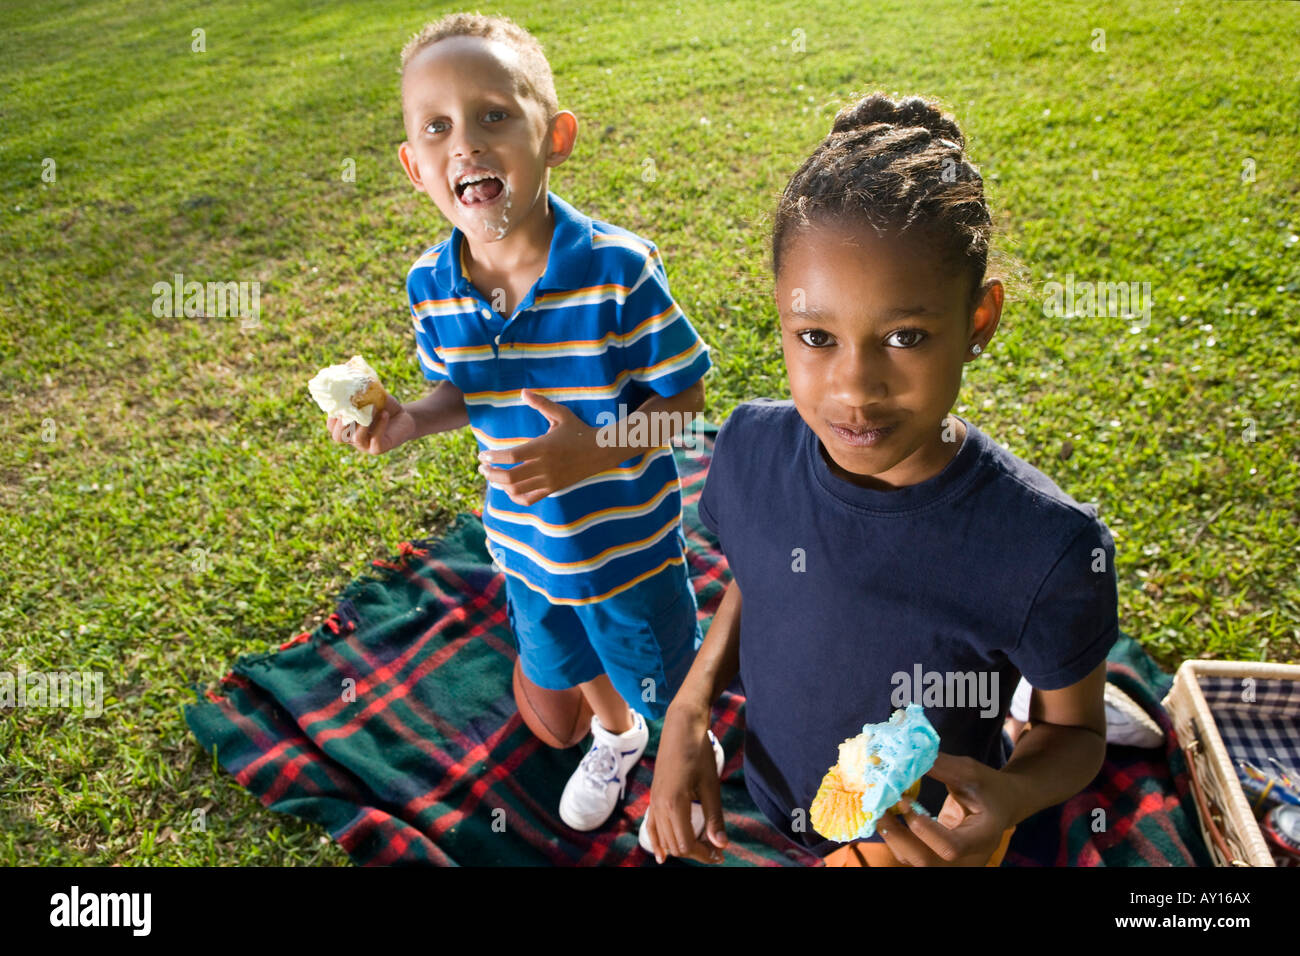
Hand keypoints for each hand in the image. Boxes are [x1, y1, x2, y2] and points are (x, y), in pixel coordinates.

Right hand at [326, 392, 414, 455]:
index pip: (331, 426)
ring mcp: (365, 445)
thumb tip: (350, 368)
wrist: (405, 417)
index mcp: (347, 426)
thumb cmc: (384, 406)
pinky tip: (385, 414)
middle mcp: (353, 438)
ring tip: (371, 408)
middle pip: (337, 436)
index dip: (332, 416)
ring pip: (356, 438)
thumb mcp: (371, 395)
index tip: (339, 402)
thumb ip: (359, 388)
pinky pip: (375, 440)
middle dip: (342, 422)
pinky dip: (379, 426)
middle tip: (350, 409)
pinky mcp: (378, 449)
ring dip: (362, 422)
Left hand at [476, 389, 613, 505]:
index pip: (512, 456)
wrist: (601, 452)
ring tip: (492, 477)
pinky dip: (515, 496)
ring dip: (500, 485)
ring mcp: (549, 480)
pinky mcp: (553, 489)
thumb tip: (523, 392)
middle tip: (481, 468)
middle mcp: (545, 466)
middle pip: (510, 476)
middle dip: (491, 473)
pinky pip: (529, 499)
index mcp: (544, 447)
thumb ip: (541, 403)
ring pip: (517, 489)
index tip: (483, 455)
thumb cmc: (579, 430)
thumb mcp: (561, 414)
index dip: (494, 457)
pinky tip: (508, 488)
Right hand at [643, 706, 726, 864]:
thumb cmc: (699, 753)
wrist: (681, 727)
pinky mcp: (654, 796)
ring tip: (703, 848)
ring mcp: (654, 801)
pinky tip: (662, 855)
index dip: (704, 854)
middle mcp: (659, 806)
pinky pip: (652, 826)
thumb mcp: (711, 785)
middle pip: (675, 845)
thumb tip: (721, 845)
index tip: (721, 854)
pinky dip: (658, 842)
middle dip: (696, 852)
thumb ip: (714, 817)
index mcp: (674, 804)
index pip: (686, 844)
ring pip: (665, 838)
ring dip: (682, 847)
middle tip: (717, 850)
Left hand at [874, 751, 1019, 865]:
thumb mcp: (971, 772)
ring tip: (877, 810)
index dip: (924, 830)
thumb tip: (905, 756)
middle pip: (927, 862)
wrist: (1003, 804)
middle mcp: (969, 857)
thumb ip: (941, 766)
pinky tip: (886, 815)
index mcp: (983, 837)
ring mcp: (954, 862)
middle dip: (899, 837)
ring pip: (915, 861)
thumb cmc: (990, 787)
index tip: (904, 801)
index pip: (951, 847)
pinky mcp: (939, 857)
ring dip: (893, 837)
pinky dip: (896, 837)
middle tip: (879, 810)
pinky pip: (912, 854)